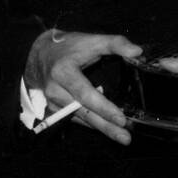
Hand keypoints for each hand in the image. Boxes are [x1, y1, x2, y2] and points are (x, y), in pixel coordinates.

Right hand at [25, 30, 142, 144]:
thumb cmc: (68, 46)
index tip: (121, 119)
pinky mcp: (54, 108)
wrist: (40, 54)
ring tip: (122, 136)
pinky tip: (106, 128)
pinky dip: (92, 124)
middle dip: (106, 126)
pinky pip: (75, 118)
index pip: (85, 94)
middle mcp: (55, 89)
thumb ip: (115, 43)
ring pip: (80, 118)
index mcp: (63, 72)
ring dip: (101, 128)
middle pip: (83, 112)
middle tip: (126, 138)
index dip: (104, 107)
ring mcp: (53, 101)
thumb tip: (137, 51)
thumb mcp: (91, 39)